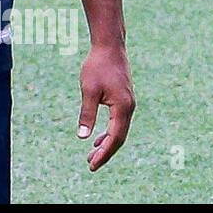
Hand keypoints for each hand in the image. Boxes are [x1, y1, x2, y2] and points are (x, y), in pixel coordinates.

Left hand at [77, 42, 134, 170]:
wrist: (109, 47)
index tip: (92, 165)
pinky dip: (109, 132)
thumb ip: (87, 114)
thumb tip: (82, 137)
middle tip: (91, 164)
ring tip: (92, 154)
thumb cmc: (97, 66)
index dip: (104, 153)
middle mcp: (129, 108)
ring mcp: (128, 104)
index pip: (115, 138)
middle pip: (119, 138)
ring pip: (120, 131)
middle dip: (105, 152)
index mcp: (122, 108)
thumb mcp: (88, 90)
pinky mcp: (124, 100)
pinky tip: (98, 138)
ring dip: (107, 143)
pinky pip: (118, 123)